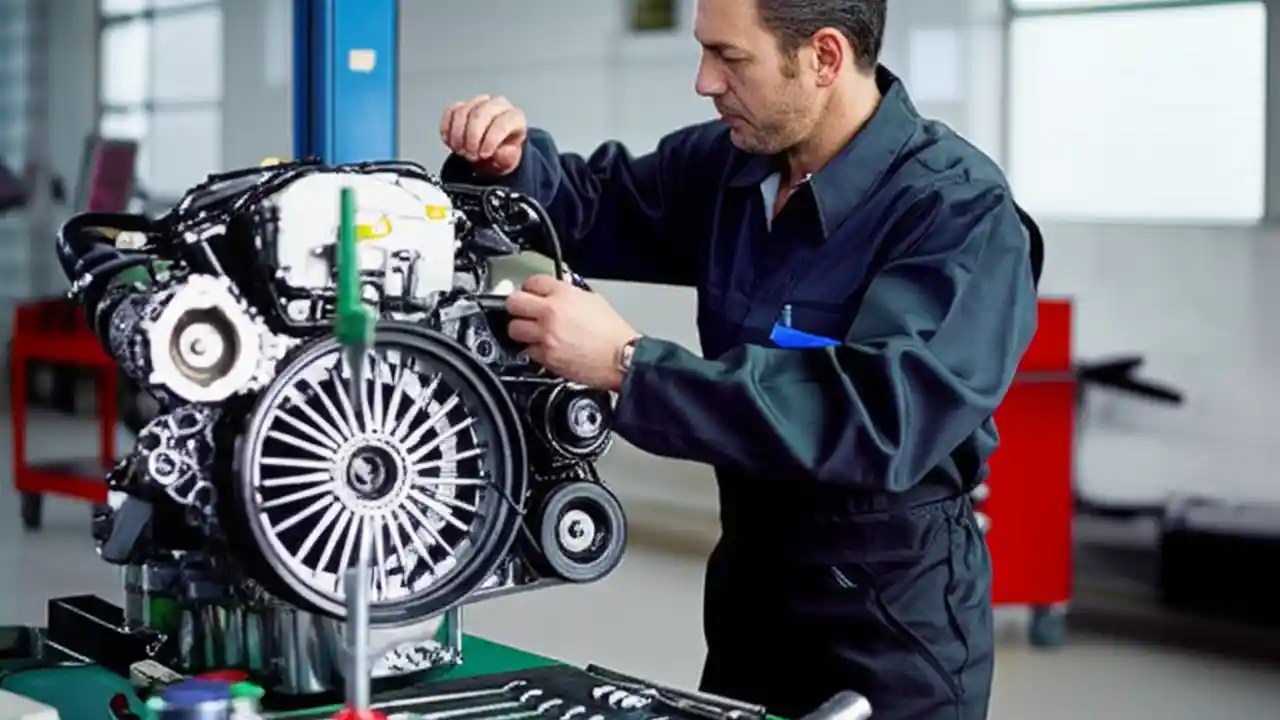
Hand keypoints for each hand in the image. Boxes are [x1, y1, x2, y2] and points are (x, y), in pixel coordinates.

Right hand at [439, 94, 527, 177]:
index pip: (502, 123)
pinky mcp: (462, 105)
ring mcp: (478, 102)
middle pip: (480, 114)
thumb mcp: (508, 161)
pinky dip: (447, 129)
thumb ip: (507, 158)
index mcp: (514, 117)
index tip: (483, 155)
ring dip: (458, 135)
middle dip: (471, 137)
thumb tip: (503, 152)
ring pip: (463, 112)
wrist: (491, 150)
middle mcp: (497, 105)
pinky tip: (450, 143)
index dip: (491, 140)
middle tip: (470, 155)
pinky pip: (450, 112)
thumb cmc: (501, 153)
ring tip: (460, 151)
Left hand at [506, 275, 638, 391]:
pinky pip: (528, 351)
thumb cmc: (614, 333)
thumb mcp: (594, 301)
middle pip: (514, 303)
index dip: (530, 287)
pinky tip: (545, 348)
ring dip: (521, 330)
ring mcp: (546, 336)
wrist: (621, 358)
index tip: (530, 292)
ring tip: (531, 332)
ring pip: (514, 329)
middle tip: (522, 311)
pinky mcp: (546, 357)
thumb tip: (557, 296)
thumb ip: (570, 296)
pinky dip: (534, 351)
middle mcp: (551, 313)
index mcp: (564, 295)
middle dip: (517, 307)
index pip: (532, 281)